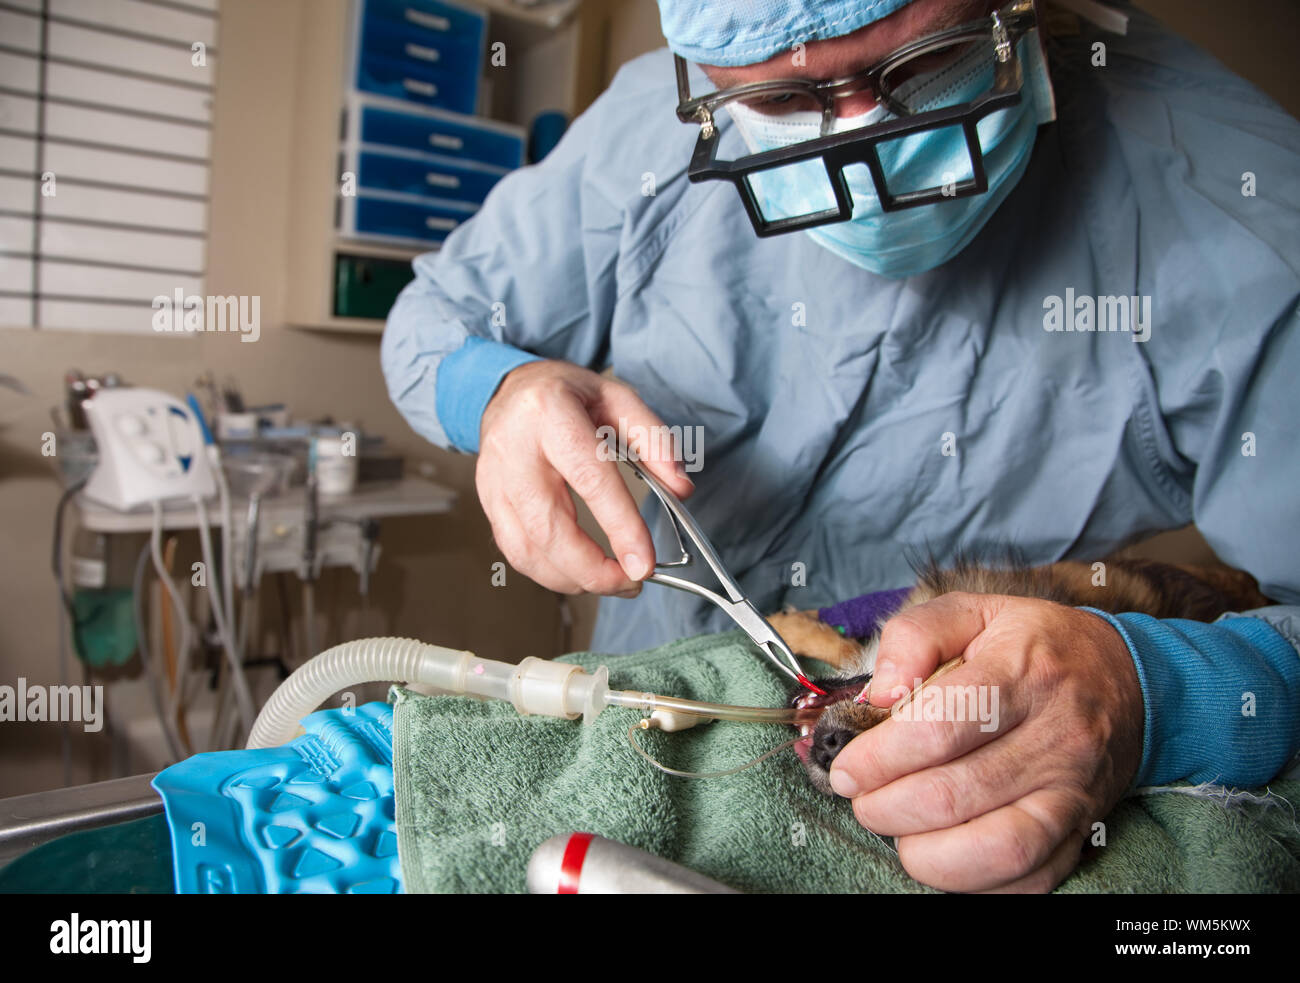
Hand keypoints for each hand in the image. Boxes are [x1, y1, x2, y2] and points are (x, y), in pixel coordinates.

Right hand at [476, 359, 694, 596]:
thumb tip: (681, 490)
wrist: (509, 390)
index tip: (645, 564)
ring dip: (571, 579)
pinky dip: (548, 573)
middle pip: (548, 526)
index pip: (589, 479)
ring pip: (526, 548)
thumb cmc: (567, 395)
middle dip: (593, 568)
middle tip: (631, 582)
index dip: (620, 526)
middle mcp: (513, 448)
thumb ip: (655, 441)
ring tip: (611, 581)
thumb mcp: (619, 399)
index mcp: (550, 413)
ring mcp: (493, 479)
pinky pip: (513, 551)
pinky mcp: (487, 501)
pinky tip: (578, 573)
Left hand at [829, 592, 1143, 892]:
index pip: (939, 727)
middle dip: (887, 806)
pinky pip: (1028, 877)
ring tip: (897, 830)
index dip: (879, 756)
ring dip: (926, 852)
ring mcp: (1072, 790)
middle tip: (863, 798)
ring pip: (994, 847)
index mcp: (1021, 673)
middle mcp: (1054, 736)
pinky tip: (942, 852)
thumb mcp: (974, 611)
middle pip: (954, 793)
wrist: (1129, 679)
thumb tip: (879, 691)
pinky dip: (974, 880)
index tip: (847, 766)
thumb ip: (915, 636)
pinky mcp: (1081, 829)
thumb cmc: (1034, 646)